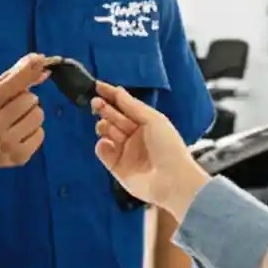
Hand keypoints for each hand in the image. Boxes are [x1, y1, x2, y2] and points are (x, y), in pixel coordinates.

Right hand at [0, 53, 50, 173]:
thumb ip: (13, 78)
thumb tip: (40, 63)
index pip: (12, 84)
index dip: (28, 70)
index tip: (40, 59)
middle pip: (31, 99)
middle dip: (26, 99)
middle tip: (13, 107)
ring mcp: (6, 145)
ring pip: (38, 116)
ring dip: (31, 114)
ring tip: (17, 120)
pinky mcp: (19, 157)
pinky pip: (41, 134)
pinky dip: (33, 131)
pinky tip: (19, 134)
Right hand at [91, 81, 210, 219]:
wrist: (172, 181)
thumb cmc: (169, 148)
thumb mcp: (153, 119)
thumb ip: (132, 105)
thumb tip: (118, 91)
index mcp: (146, 123)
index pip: (125, 106)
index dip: (111, 96)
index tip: (97, 87)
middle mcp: (135, 136)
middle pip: (114, 118)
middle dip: (104, 109)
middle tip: (96, 103)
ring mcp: (126, 152)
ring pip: (107, 133)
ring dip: (103, 126)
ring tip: (104, 125)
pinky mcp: (118, 168)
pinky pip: (103, 152)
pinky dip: (102, 146)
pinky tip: (107, 143)